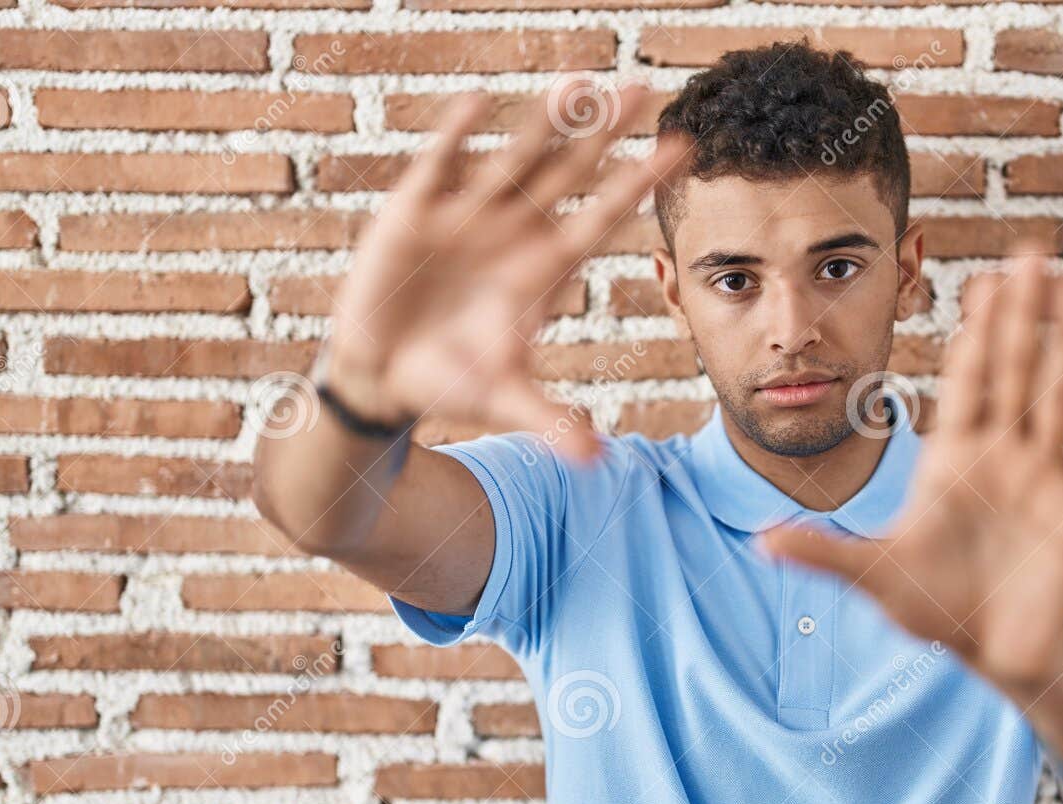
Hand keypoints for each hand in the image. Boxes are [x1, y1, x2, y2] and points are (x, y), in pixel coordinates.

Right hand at [325, 79, 691, 458]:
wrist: (383, 374)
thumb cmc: (451, 382)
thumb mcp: (502, 400)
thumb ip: (549, 421)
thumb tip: (596, 461)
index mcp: (542, 270)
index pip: (602, 217)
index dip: (638, 184)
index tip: (680, 150)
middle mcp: (512, 232)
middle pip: (568, 173)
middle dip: (602, 133)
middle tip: (642, 90)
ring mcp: (465, 216)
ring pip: (512, 157)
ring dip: (543, 122)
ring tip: (577, 83)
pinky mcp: (413, 211)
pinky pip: (438, 164)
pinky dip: (453, 137)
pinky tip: (476, 102)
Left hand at [758, 250, 1062, 692]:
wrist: (996, 654)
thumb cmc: (936, 610)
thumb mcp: (874, 578)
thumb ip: (824, 553)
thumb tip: (759, 541)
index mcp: (952, 460)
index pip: (966, 381)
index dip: (975, 332)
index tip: (982, 279)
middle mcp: (1002, 457)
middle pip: (1013, 370)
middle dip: (1022, 314)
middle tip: (1034, 252)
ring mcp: (1044, 479)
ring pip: (1057, 397)